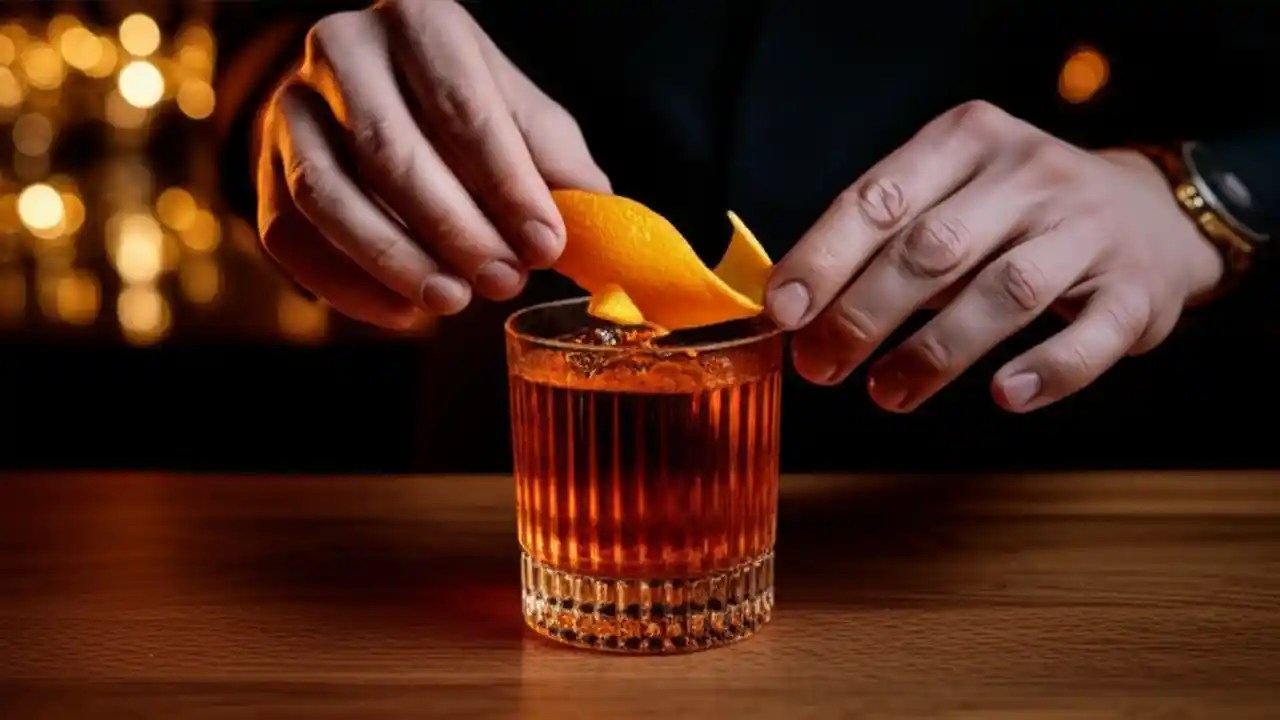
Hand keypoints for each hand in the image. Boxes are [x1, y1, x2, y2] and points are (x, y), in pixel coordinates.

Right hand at [255, 0, 609, 327]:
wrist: (379, 98)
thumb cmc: (468, 110)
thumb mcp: (525, 122)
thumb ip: (561, 171)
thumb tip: (600, 236)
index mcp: (418, 19)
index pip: (463, 107)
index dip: (507, 185)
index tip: (547, 246)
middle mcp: (342, 47)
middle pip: (391, 152)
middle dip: (454, 229)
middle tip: (503, 283)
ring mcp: (290, 106)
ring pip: (327, 194)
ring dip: (394, 259)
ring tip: (453, 301)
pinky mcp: (262, 166)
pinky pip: (290, 234)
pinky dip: (346, 284)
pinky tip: (403, 312)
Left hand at [765, 101, 1223, 412]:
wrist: (1148, 212)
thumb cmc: (1013, 217)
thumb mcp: (946, 199)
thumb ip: (878, 242)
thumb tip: (795, 309)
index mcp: (966, 140)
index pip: (881, 198)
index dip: (825, 257)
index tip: (784, 311)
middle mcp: (1029, 172)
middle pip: (932, 248)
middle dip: (864, 313)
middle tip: (821, 366)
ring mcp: (1088, 228)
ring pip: (1004, 291)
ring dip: (935, 352)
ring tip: (885, 394)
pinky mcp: (1137, 288)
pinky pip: (1091, 336)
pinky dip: (1048, 370)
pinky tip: (1006, 395)